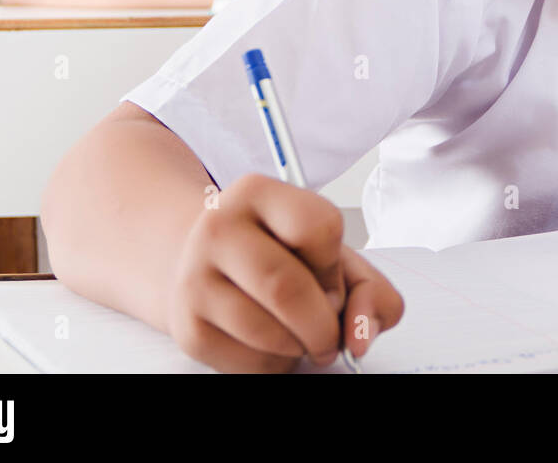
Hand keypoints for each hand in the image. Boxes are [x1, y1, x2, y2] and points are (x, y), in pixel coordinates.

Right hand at [166, 173, 403, 371]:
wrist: (205, 262)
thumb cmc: (277, 253)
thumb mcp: (330, 253)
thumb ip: (369, 289)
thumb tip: (361, 336)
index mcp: (257, 193)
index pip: (319, 227)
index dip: (335, 268)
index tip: (331, 282)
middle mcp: (219, 228)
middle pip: (287, 287)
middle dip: (323, 325)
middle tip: (329, 334)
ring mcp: (195, 278)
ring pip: (269, 333)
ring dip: (300, 347)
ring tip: (299, 334)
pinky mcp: (187, 327)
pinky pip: (248, 362)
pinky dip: (275, 365)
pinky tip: (272, 343)